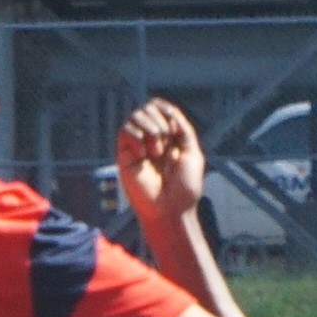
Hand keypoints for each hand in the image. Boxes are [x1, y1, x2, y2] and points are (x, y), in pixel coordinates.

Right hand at [117, 98, 205, 226]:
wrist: (171, 210)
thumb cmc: (184, 187)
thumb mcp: (192, 153)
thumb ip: (183, 129)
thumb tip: (169, 112)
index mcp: (168, 136)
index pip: (160, 107)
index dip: (166, 111)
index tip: (175, 130)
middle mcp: (151, 138)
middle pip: (148, 107)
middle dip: (160, 122)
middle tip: (166, 145)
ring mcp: (137, 145)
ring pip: (136, 115)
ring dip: (150, 129)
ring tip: (156, 152)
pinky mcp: (124, 154)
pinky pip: (125, 130)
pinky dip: (137, 138)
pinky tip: (143, 155)